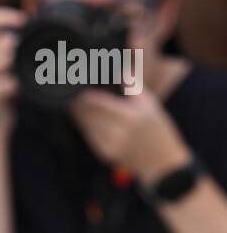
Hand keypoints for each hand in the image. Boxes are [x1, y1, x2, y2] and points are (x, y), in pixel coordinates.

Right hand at [0, 7, 24, 129]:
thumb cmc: (3, 88)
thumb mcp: (5, 61)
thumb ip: (14, 37)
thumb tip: (31, 3)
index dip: (3, 16)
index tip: (22, 21)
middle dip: (16, 46)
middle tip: (24, 55)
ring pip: (4, 58)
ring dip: (18, 63)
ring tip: (22, 72)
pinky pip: (9, 82)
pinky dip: (18, 84)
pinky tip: (19, 89)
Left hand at [70, 86, 189, 183]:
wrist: (161, 164)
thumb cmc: (157, 129)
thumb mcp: (150, 103)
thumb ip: (134, 85)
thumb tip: (121, 68)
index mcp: (130, 116)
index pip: (99, 103)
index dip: (86, 95)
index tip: (79, 86)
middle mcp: (119, 132)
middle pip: (89, 115)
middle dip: (78, 105)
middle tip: (71, 94)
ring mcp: (110, 145)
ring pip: (86, 127)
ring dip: (78, 115)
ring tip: (73, 104)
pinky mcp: (106, 155)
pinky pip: (90, 138)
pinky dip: (85, 127)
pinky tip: (82, 119)